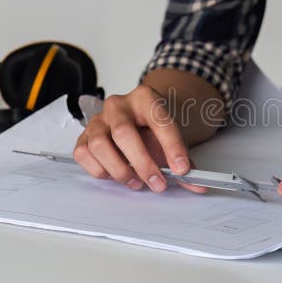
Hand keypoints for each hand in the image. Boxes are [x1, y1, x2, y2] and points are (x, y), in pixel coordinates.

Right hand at [73, 84, 206, 193]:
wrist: (140, 120)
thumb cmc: (155, 130)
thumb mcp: (173, 139)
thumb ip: (185, 162)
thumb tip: (198, 184)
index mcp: (146, 98)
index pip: (160, 121)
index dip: (172, 146)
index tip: (182, 169)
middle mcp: (118, 105)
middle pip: (123, 133)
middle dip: (142, 163)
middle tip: (158, 184)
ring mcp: (98, 120)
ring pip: (99, 145)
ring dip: (119, 170)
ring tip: (137, 182)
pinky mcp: (84, 136)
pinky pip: (83, 154)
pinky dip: (99, 170)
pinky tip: (116, 175)